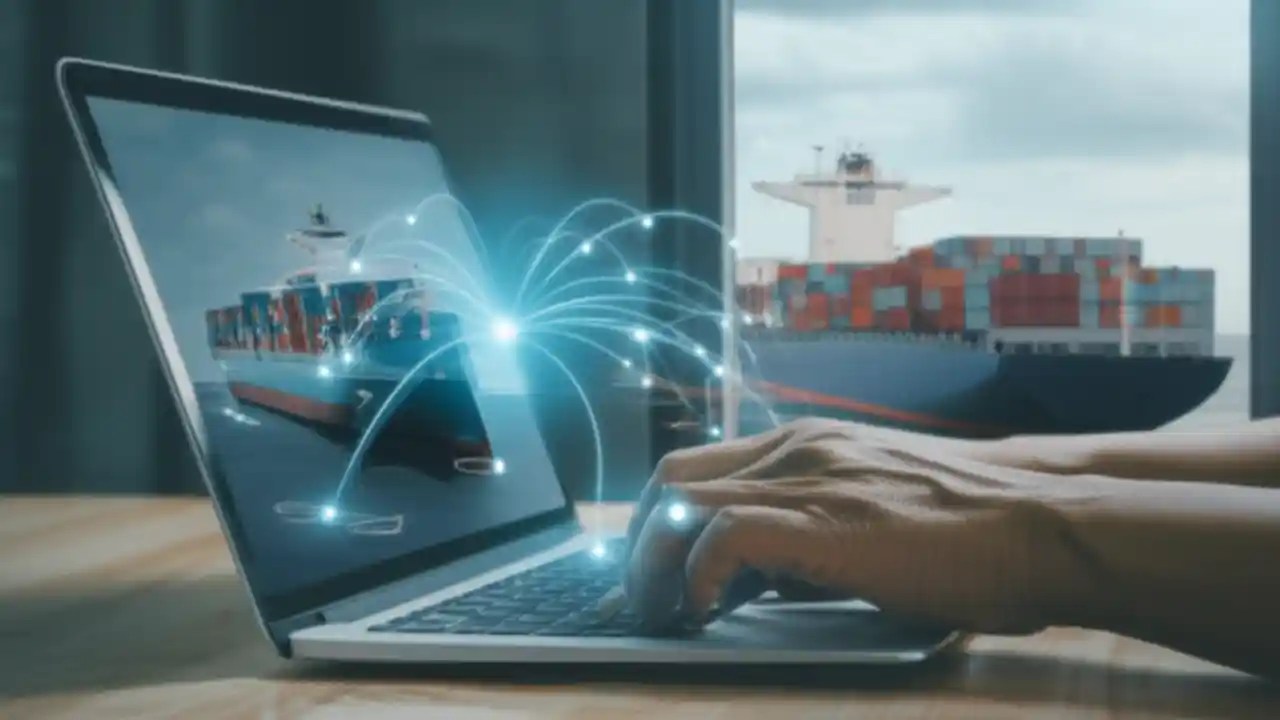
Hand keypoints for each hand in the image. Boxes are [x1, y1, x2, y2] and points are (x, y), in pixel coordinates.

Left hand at [624, 418, 1101, 634]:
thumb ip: (811, 533)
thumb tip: (757, 581)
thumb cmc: (972, 533)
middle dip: (639, 544)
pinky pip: (723, 538)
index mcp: (806, 443)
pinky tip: (705, 615)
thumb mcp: (873, 518)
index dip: (656, 523)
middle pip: (670, 479)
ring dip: (653, 567)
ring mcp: (809, 477)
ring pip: (679, 504)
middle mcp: (796, 447)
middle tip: (645, 601)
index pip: (695, 467)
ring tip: (662, 618)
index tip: (648, 574)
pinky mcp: (825, 520)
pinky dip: (697, 579)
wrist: (1042, 526)